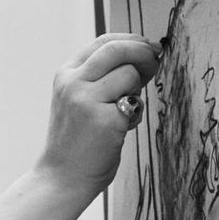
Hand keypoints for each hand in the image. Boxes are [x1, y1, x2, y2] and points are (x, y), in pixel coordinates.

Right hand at [38, 34, 160, 197]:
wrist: (61, 178)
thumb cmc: (77, 142)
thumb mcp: (79, 100)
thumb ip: (101, 78)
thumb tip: (144, 56)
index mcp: (65, 75)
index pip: (103, 42)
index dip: (132, 41)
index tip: (149, 47)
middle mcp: (72, 83)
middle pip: (117, 49)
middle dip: (144, 52)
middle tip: (157, 62)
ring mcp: (86, 100)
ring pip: (129, 74)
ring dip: (137, 90)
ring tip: (124, 112)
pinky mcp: (104, 120)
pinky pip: (136, 103)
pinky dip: (136, 115)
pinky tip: (122, 130)